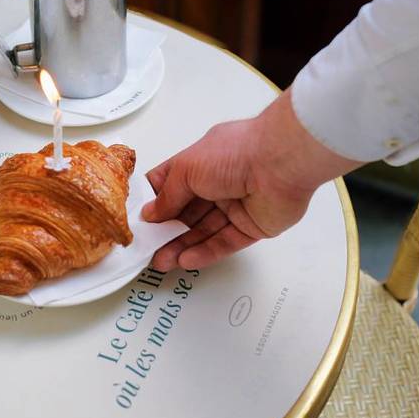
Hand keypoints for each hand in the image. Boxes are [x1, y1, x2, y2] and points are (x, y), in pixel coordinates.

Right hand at [140, 87, 364, 270]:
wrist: (280, 164)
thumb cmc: (233, 155)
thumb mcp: (187, 169)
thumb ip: (168, 195)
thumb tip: (151, 213)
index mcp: (204, 161)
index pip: (172, 181)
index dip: (155, 200)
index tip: (138, 220)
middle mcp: (220, 182)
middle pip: (187, 212)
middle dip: (167, 231)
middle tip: (147, 250)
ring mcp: (238, 205)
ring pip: (205, 230)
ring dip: (182, 246)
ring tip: (162, 262)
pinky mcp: (254, 226)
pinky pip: (226, 242)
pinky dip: (206, 251)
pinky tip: (186, 260)